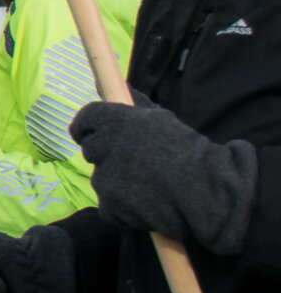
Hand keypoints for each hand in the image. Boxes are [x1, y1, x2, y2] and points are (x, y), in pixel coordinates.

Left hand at [72, 99, 256, 253]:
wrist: (207, 192)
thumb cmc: (188, 152)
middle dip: (107, 155)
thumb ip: (132, 102)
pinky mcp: (110, 205)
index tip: (92, 134)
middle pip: (91, 149)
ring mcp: (105, 178)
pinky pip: (109, 206)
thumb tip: (113, 83)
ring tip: (149, 185)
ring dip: (117, 182)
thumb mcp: (160, 119)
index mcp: (114, 121)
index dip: (88, 128)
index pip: (85, 120)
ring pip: (101, 179)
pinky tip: (147, 204)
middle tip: (136, 163)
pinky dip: (123, 208)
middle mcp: (104, 146)